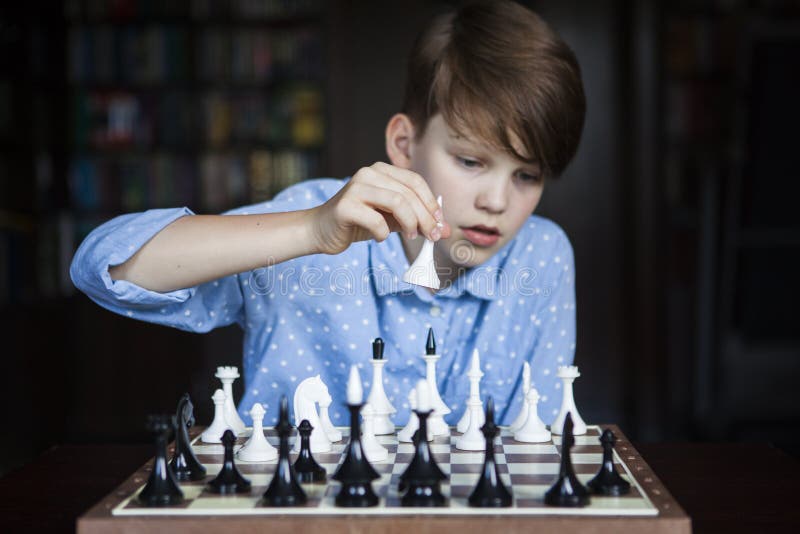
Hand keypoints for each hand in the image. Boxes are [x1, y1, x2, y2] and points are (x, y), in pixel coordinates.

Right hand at [309, 162, 450, 254]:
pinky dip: (383, 233)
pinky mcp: (345, 206)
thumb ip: (416, 220)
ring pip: (397, 202)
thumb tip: (444, 230)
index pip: (415, 181)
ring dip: (410, 224)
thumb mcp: (391, 219)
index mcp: (381, 171)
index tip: (439, 223)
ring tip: (410, 236)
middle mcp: (368, 173)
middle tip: (432, 236)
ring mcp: (355, 187)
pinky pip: (376, 220)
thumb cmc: (358, 222)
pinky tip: (379, 237)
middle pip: (408, 194)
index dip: (430, 202)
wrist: (320, 230)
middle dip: (425, 218)